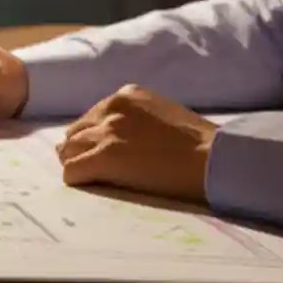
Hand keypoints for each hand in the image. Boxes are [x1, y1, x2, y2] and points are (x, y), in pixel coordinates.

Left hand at [56, 84, 217, 202]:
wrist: (214, 159)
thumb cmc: (200, 145)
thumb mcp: (163, 116)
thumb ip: (135, 122)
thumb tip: (107, 140)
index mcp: (127, 95)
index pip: (92, 117)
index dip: (94, 139)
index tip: (104, 154)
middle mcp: (112, 108)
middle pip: (76, 133)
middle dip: (81, 151)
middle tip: (94, 170)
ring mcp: (107, 132)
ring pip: (68, 151)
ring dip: (78, 165)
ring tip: (94, 181)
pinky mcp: (105, 157)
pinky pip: (72, 171)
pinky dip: (78, 181)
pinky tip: (92, 188)